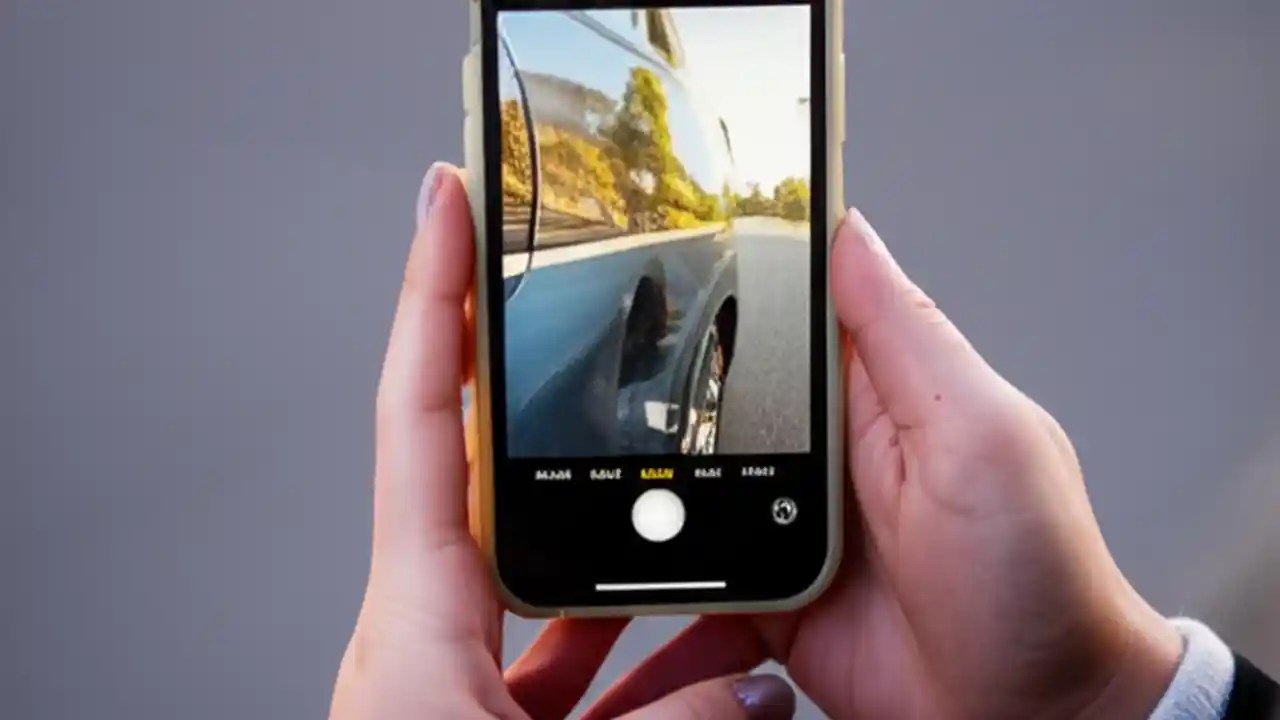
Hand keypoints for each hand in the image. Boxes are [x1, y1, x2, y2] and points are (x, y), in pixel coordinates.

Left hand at [328, 163, 798, 719]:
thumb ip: (667, 716)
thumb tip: (757, 690)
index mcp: (415, 622)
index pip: (422, 419)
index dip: (434, 298)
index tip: (448, 208)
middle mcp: (435, 635)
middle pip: (512, 486)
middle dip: (587, 424)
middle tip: (636, 366)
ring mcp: (466, 680)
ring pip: (567, 585)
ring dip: (650, 567)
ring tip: (729, 549)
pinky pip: (583, 663)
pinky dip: (657, 657)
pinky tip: (726, 659)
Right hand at [584, 209, 1183, 719]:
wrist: (1021, 719)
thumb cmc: (1035, 580)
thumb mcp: (980, 434)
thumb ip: (909, 335)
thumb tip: (852, 231)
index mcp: (884, 391)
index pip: (800, 301)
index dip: (740, 262)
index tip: (672, 226)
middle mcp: (831, 446)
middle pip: (725, 383)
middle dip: (671, 371)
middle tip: (609, 360)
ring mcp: (791, 516)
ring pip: (695, 463)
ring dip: (660, 460)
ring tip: (596, 446)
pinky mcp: (763, 580)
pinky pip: (692, 549)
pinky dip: (660, 543)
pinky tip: (628, 531)